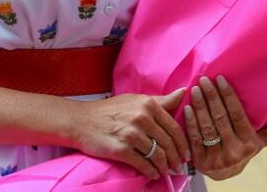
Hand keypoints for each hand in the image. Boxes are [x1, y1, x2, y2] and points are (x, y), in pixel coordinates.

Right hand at [72, 90, 188, 179]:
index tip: (186, 153)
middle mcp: (142, 118)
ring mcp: (131, 134)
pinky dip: (151, 172)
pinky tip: (153, 174)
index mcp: (148, 104)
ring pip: (158, 155)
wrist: (81, 121)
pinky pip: (143, 164)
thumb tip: (184, 92)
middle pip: (168, 143)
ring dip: (165, 167)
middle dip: (176, 158)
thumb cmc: (109, 110)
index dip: (183, 143)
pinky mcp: (121, 149)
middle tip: (179, 166)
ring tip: (167, 171)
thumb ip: (161, 100)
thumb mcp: (135, 100)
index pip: (174, 127)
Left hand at [184, 76, 266, 180]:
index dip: (228, 96)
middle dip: (211, 98)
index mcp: (250, 144)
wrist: (226, 174)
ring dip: (200, 107)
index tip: (220, 79)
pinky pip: (195, 139)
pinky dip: (191, 122)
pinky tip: (187, 106)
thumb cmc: (246, 147)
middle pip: (221, 120)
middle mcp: (235, 153)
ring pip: (207, 128)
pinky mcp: (201, 163)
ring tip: (195, 89)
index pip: (237, 115)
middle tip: (205, 80)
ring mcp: (217, 159)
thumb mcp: (264, 138)